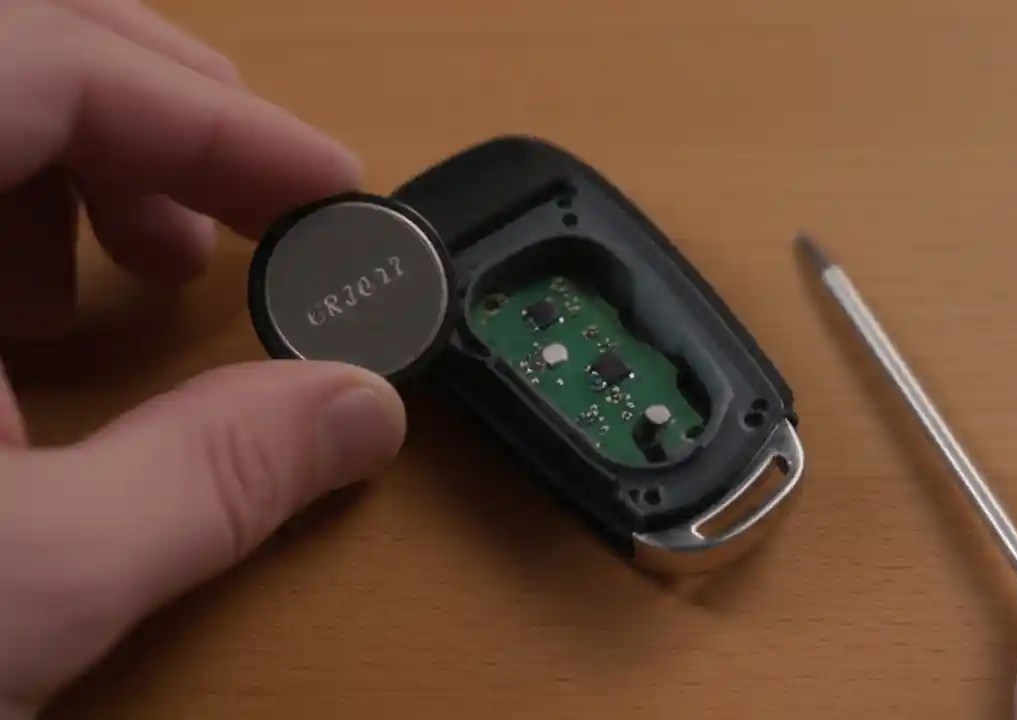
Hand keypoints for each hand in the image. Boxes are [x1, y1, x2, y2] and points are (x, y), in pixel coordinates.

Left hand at [0, 1, 405, 715]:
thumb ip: (215, 480)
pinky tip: (6, 346)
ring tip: (119, 293)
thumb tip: (354, 408)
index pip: (42, 61)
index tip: (324, 189)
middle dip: (142, 119)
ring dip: (60, 179)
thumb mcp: (17, 590)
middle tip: (227, 223)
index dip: (215, 118)